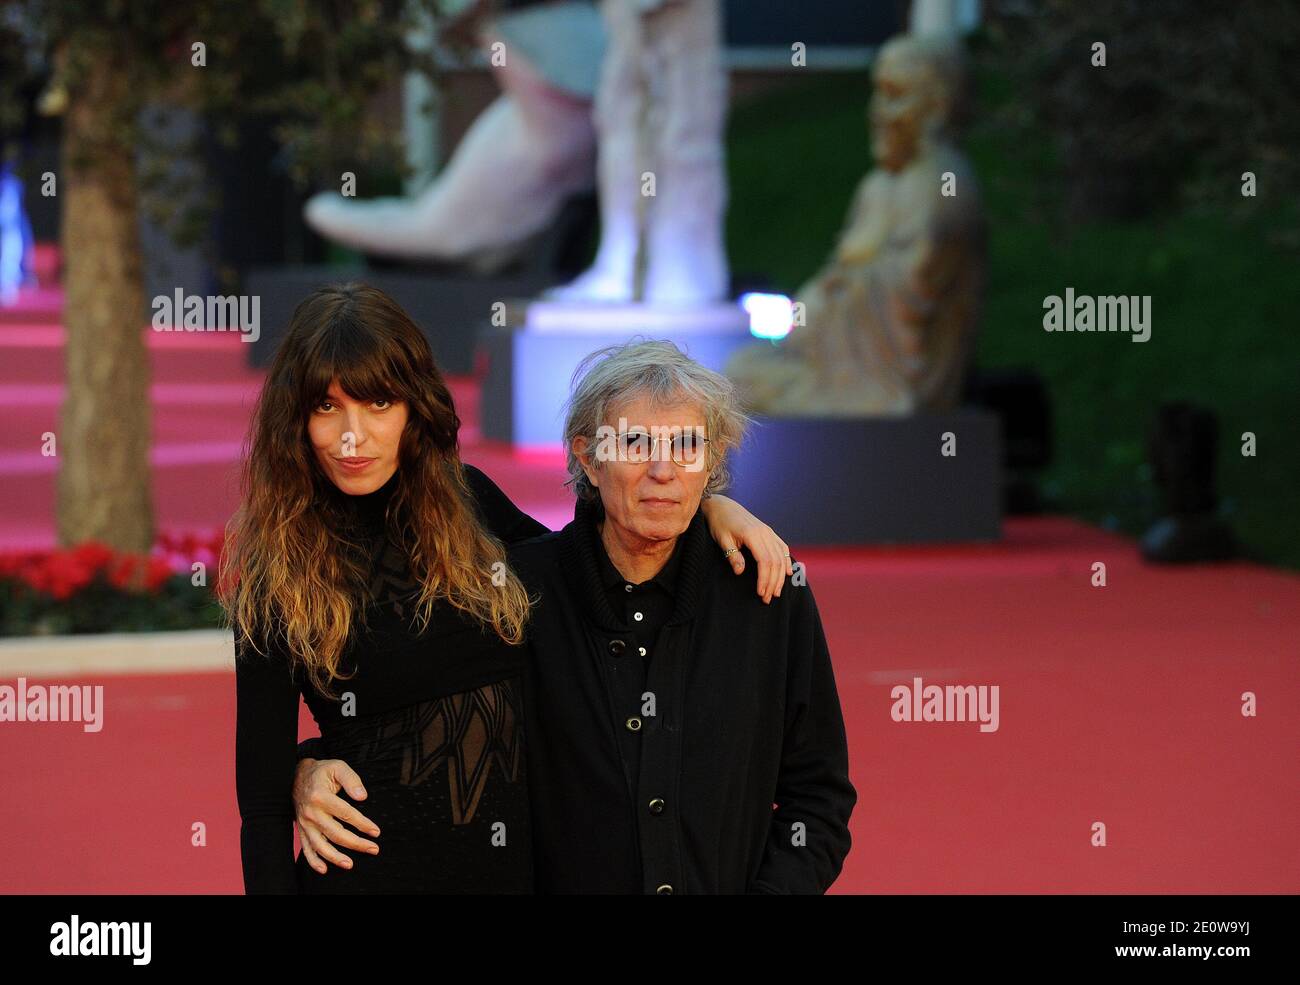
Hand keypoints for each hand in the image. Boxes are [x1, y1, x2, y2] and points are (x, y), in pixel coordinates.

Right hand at [293, 757, 380, 873]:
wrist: (298, 775)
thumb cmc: (322, 771)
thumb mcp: (338, 767)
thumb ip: (352, 780)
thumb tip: (363, 796)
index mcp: (321, 796)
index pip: (346, 814)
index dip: (362, 824)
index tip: (376, 831)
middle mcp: (311, 813)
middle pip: (336, 833)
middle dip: (356, 844)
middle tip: (374, 849)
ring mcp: (305, 823)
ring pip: (320, 845)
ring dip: (335, 857)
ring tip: (350, 864)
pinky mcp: (302, 830)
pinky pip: (306, 848)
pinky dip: (313, 861)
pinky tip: (324, 869)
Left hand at [700, 495, 792, 603]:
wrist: (722, 506)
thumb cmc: (719, 524)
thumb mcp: (722, 540)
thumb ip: (732, 555)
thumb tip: (741, 572)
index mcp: (753, 534)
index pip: (765, 561)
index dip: (764, 579)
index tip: (760, 593)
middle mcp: (765, 533)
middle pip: (775, 561)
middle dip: (773, 582)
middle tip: (767, 599)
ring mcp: (769, 532)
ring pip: (781, 557)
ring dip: (780, 576)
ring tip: (776, 592)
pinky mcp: (769, 532)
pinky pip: (782, 548)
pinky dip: (787, 561)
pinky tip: (789, 574)